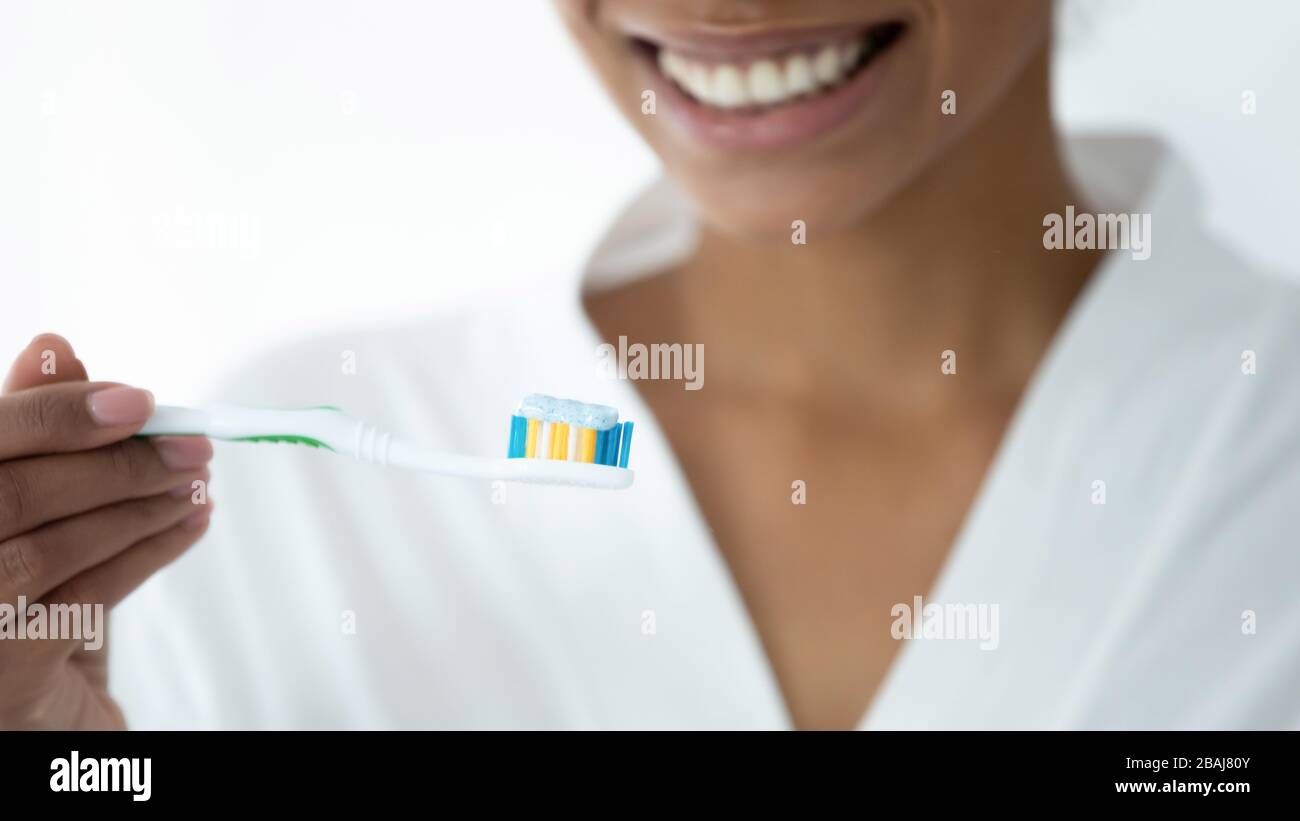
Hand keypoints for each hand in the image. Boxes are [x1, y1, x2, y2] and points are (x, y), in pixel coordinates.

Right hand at [0, 334, 213, 728]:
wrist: (22, 696)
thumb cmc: (13, 576)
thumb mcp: (17, 494)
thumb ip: (27, 422)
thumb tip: (55, 346)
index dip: (56, 412)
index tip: (139, 399)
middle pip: (14, 495)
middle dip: (116, 464)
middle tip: (192, 446)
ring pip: (52, 550)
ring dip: (140, 509)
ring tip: (196, 484)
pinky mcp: (1, 668)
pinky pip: (85, 599)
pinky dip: (149, 553)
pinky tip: (190, 525)